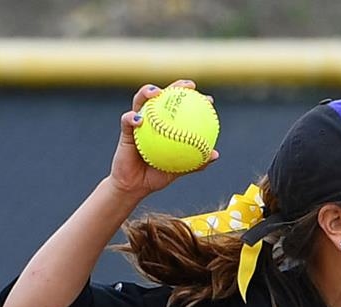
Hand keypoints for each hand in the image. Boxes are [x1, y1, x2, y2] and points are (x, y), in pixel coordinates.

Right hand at [107, 79, 219, 199]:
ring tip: (156, 92)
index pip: (181, 108)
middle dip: (176, 86)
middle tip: (189, 86)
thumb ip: (195, 163)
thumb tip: (215, 155)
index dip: (196, 100)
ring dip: (147, 92)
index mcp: (167, 126)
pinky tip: (139, 120)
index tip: (209, 100)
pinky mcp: (126, 131)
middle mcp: (153, 120)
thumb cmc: (156, 176)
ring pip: (141, 100)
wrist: (134, 187)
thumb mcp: (178, 170)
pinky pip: (127, 120)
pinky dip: (132, 118)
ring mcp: (138, 123)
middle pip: (164, 96)